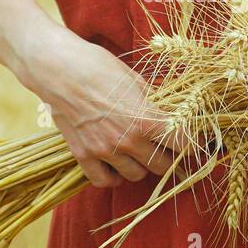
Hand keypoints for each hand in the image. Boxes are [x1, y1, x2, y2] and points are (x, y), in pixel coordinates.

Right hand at [25, 27, 176, 188]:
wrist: (57, 69)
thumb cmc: (98, 66)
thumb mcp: (135, 79)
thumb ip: (154, 102)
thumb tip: (171, 111)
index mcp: (146, 119)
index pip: (181, 145)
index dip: (190, 145)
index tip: (190, 143)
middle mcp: (128, 141)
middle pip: (161, 165)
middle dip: (168, 157)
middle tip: (166, 148)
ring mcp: (104, 151)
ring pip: (137, 175)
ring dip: (142, 166)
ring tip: (139, 153)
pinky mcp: (83, 155)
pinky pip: (105, 181)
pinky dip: (114, 177)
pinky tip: (116, 165)